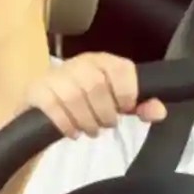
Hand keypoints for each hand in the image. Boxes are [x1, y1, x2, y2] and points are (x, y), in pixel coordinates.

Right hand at [25, 52, 166, 138]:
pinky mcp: (35, 91)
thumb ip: (140, 106)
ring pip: (74, 96)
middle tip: (105, 125)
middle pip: (96, 84)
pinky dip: (66, 124)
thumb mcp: (114, 104)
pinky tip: (72, 132)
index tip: (125, 109)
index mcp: (100, 61)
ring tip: (90, 130)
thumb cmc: (85, 104)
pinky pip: (52, 106)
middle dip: (104, 112)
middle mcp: (76, 63)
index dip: (127, 91)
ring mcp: (53, 76)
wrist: (43, 110)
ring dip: (86, 120)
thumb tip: (158, 111)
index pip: (119, 68)